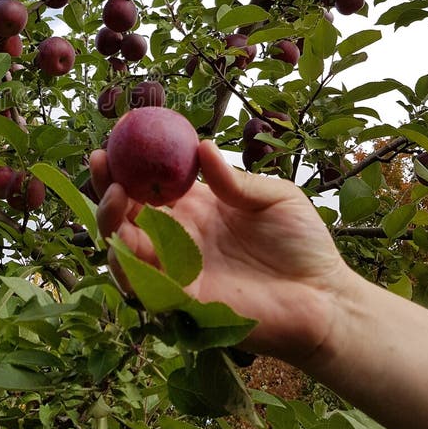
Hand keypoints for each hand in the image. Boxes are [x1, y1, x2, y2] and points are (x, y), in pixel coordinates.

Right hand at [91, 140, 353, 366]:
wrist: (326, 299)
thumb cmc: (304, 244)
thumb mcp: (276, 197)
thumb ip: (236, 179)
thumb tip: (202, 147)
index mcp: (196, 207)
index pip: (151, 180)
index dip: (131, 157)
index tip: (120, 129)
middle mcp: (178, 235)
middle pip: (126, 210)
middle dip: (106, 183)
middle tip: (102, 158)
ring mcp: (176, 267)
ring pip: (123, 245)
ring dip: (109, 219)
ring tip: (116, 193)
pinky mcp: (182, 299)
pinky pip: (141, 284)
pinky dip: (123, 263)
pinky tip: (123, 237)